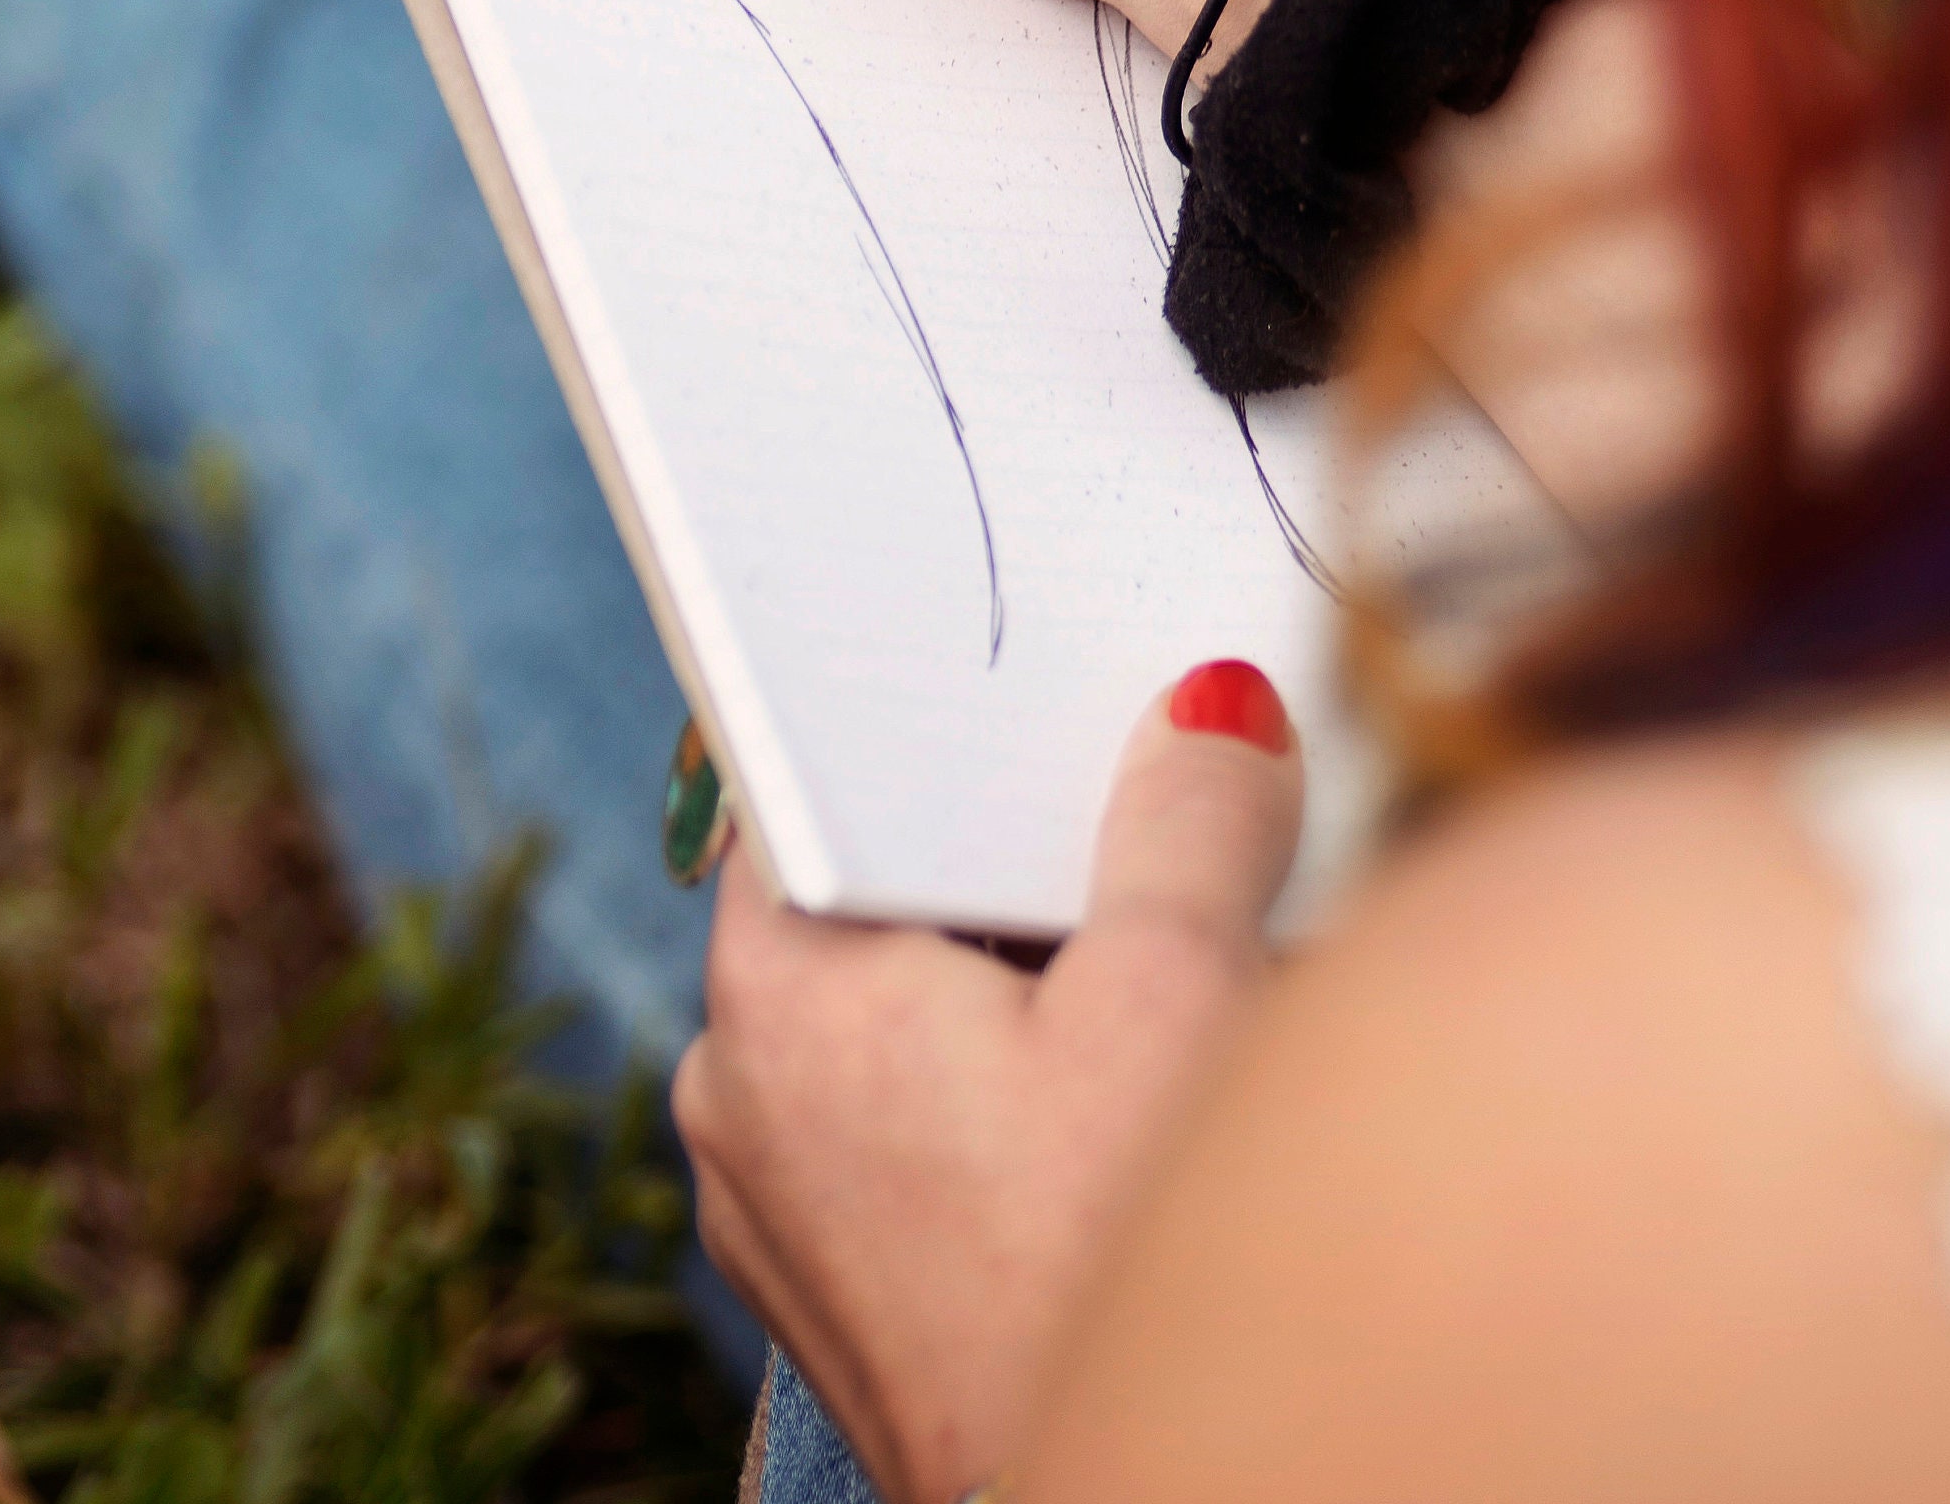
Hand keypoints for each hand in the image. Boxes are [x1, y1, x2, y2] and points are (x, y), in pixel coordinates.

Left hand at [672, 662, 1304, 1503]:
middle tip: (1137, 795)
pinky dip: (1014, 1078)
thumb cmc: (1116, 1274)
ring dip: (1027, 968)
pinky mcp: (859, 1288)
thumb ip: (1187, 815)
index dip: (921, 713)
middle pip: (877, 891)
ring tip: (1156, 951)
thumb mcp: (1181, 991)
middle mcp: (742, 1093)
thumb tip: (1207, 711)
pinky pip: (923, 1118)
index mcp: (773, 991)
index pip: (810, 778)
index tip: (1007, 662)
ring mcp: (791, 1208)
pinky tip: (1129, 1089)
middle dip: (1009, 847)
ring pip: (908, 1009)